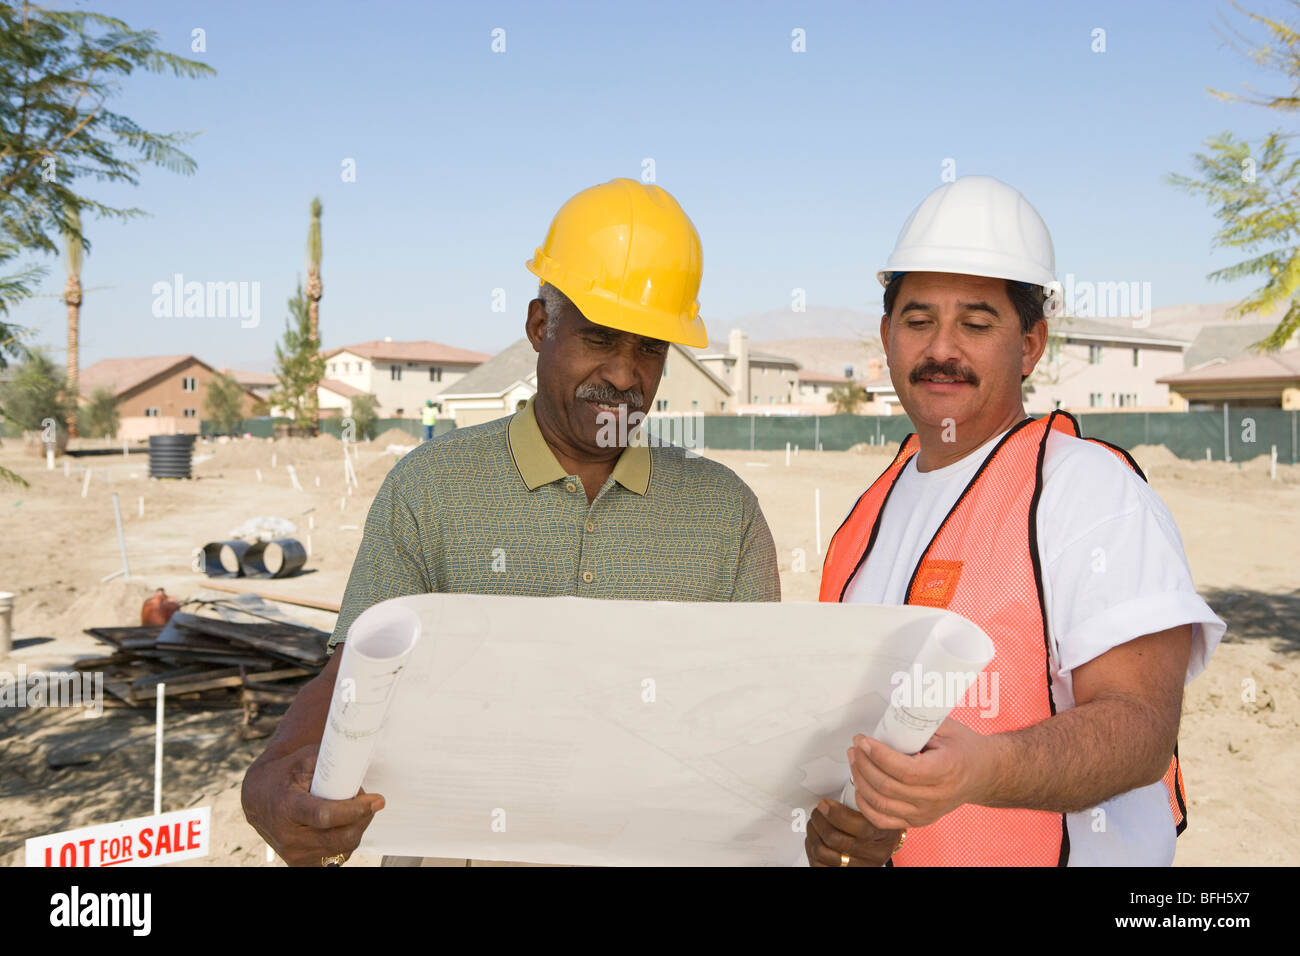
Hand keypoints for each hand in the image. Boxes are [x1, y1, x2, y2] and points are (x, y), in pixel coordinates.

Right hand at [241, 743, 383, 866]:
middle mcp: (288, 836)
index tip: (376, 800)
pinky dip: (345, 842)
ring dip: (356, 829)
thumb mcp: (304, 758)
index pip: (325, 815)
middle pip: (339, 837)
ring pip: (342, 849)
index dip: (355, 809)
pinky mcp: (300, 865)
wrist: (259, 798)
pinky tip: (341, 827)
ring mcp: (293, 854)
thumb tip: (360, 765)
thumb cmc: (285, 775)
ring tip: (351, 811)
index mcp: (287, 806)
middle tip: (368, 801)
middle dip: (362, 818)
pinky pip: (336, 858)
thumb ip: (331, 761)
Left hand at [804, 797, 902, 866]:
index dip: (835, 814)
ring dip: (813, 834)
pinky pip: (819, 866)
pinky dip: (811, 850)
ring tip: (814, 823)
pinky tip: (814, 839)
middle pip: (836, 839)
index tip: (824, 803)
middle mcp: (873, 853)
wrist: (885, 843)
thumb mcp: (880, 807)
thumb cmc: (879, 822)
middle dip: (819, 821)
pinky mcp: (846, 872)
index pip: (859, 828)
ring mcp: (859, 866)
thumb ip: (866, 796)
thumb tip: (848, 776)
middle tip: (817, 811)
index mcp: (883, 833)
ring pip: (824, 853)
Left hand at [848, 718, 1000, 828]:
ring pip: (882, 804)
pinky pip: (885, 820)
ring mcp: (927, 812)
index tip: (863, 739)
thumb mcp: (947, 727)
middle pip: (888, 787)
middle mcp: (936, 796)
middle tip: (855, 747)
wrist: (984, 773)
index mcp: (945, 771)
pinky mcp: (919, 820)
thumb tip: (890, 716)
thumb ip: (919, 723)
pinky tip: (859, 788)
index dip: (877, 755)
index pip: (904, 769)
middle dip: (864, 764)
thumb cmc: (965, 748)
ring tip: (854, 761)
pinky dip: (866, 806)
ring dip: (861, 781)